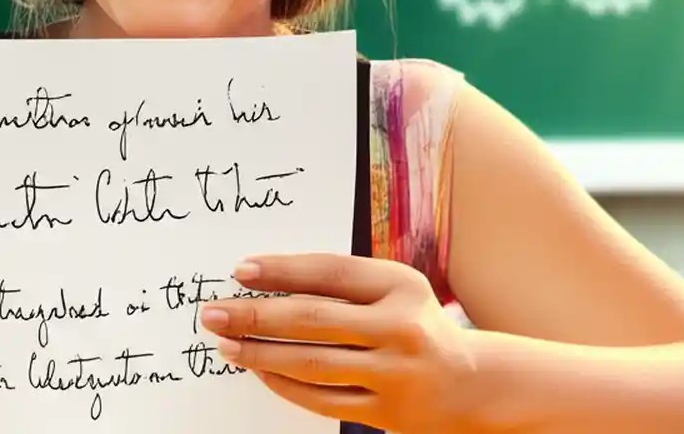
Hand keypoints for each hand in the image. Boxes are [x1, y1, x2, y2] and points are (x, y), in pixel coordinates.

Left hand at [199, 254, 478, 433]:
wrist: (470, 383)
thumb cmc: (413, 323)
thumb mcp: (392, 289)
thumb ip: (340, 282)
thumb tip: (263, 281)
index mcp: (401, 286)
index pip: (330, 273)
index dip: (281, 270)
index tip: (240, 271)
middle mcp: (401, 329)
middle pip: (313, 320)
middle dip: (254, 316)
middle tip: (212, 312)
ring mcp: (395, 374)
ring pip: (312, 364)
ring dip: (260, 354)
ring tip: (225, 344)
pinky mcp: (386, 412)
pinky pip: (321, 400)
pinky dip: (283, 384)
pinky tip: (258, 370)